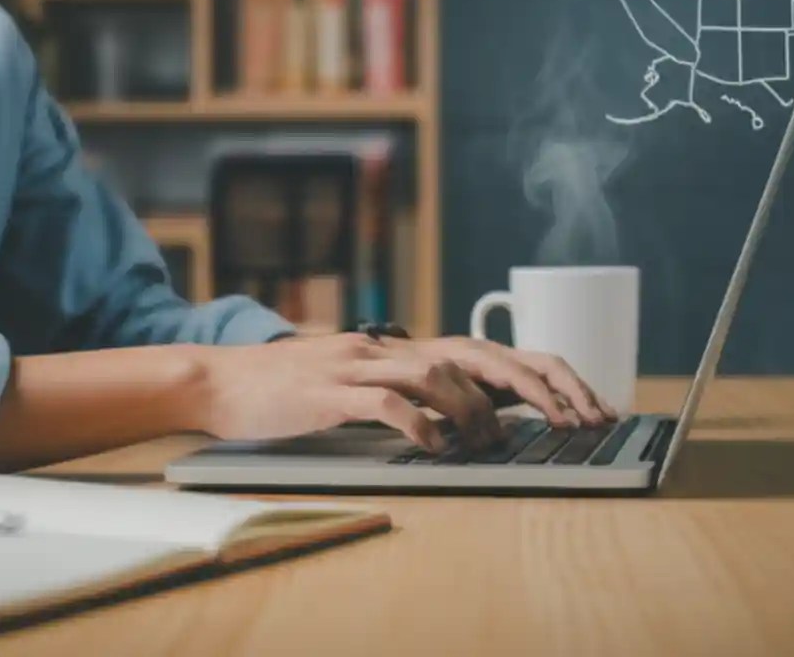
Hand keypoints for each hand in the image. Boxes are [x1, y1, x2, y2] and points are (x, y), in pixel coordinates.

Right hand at [190, 333, 612, 451]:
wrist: (220, 380)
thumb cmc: (286, 389)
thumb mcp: (354, 382)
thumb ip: (402, 389)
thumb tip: (456, 411)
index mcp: (397, 347)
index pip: (482, 351)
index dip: (532, 375)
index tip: (573, 404)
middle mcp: (385, 348)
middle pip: (475, 354)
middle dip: (528, 387)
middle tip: (565, 419)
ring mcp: (356, 366)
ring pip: (436, 373)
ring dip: (472, 410)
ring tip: (487, 442)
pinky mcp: (328, 392)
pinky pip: (384, 403)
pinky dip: (416, 424)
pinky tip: (431, 446)